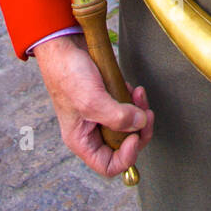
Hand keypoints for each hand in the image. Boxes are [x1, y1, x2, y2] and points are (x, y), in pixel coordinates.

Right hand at [34, 33, 153, 177]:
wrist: (64, 44)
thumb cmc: (67, 74)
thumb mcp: (91, 101)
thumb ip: (117, 117)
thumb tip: (140, 123)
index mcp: (82, 140)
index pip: (108, 166)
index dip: (126, 157)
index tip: (135, 137)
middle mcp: (91, 130)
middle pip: (123, 145)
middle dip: (138, 130)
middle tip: (145, 115)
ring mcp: (100, 114)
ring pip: (129, 125)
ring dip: (139, 112)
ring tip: (139, 95)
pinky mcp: (108, 98)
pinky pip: (128, 107)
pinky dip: (134, 100)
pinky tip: (132, 89)